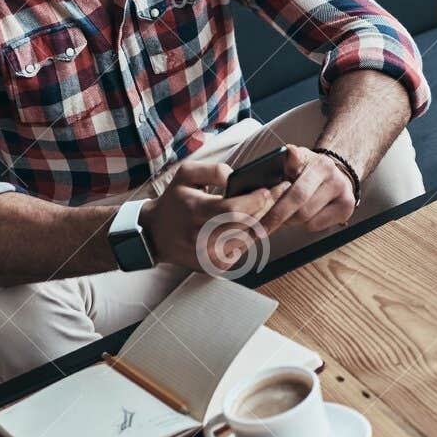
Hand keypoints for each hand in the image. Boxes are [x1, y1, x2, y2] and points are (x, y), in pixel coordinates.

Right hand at [138, 160, 281, 272]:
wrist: (156, 235)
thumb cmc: (174, 201)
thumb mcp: (186, 175)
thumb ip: (213, 170)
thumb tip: (237, 176)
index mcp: (195, 213)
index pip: (232, 209)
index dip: (254, 200)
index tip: (268, 189)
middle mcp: (203, 238)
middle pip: (245, 225)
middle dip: (266, 207)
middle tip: (280, 192)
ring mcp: (210, 256)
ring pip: (249, 238)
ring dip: (263, 221)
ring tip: (272, 204)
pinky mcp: (217, 266)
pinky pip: (243, 249)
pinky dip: (251, 234)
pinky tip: (255, 220)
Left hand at [257, 145, 357, 238]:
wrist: (336, 173)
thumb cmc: (308, 170)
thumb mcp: (296, 161)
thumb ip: (289, 160)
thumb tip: (290, 150)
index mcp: (321, 164)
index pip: (296, 192)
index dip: (277, 209)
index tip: (260, 223)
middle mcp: (335, 179)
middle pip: (301, 211)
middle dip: (280, 218)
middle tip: (265, 225)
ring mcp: (344, 194)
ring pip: (307, 220)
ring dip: (292, 220)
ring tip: (288, 212)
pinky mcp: (347, 208)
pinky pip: (317, 225)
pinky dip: (306, 223)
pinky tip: (305, 214)